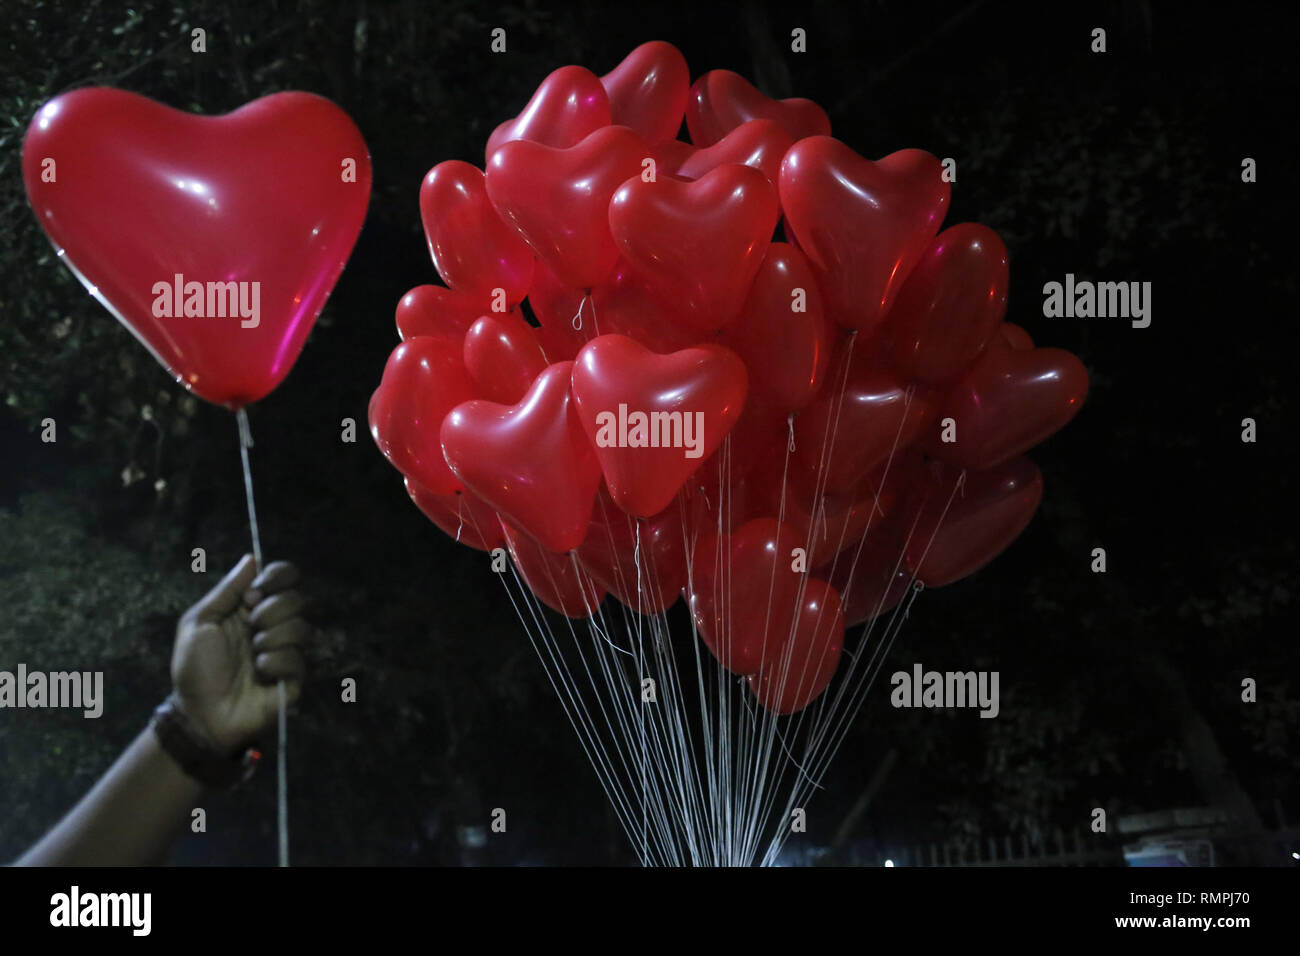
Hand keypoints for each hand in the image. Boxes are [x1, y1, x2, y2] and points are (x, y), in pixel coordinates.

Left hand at [171, 555, 309, 753]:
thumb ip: (227, 590)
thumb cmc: (194, 669)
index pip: (285, 577)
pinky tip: (259, 673)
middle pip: (299, 599)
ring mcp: (287, 653)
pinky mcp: (295, 679)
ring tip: (253, 655)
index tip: (255, 592)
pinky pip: (299, 660)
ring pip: (303, 628)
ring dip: (273, 638)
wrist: (198, 714)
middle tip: (250, 628)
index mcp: (253, 608)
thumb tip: (253, 558)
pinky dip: (275, 663)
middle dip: (272, 611)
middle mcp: (275, 627)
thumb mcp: (199, 622)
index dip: (278, 577)